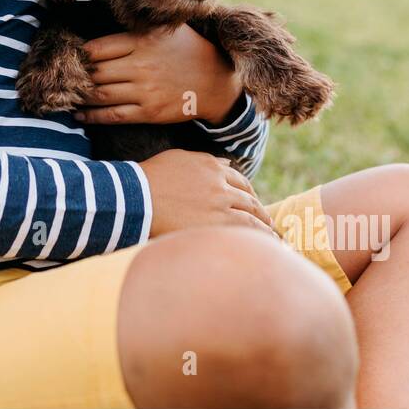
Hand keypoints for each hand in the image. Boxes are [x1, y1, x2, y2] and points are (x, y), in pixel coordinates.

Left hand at [74, 24, 242, 125]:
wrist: (217, 82)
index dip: (79, 54)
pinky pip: (113, 115)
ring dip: (79, 97)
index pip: (98, 48)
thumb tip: (108, 14)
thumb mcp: (167, 28)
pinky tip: (79, 115)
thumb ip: (139, 23)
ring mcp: (145, 90)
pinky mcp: (149, 112)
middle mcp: (141, 65)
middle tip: (61, 79)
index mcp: (142, 40)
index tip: (70, 56)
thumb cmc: (189, 50)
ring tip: (66, 96)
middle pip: (96, 72)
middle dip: (76, 76)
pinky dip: (92, 117)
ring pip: (100, 94)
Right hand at [139, 149, 281, 239]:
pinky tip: (263, 249)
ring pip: (251, 220)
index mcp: (212, 168)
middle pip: (250, 202)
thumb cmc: (150, 178)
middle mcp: (220, 186)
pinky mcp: (214, 227)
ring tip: (274, 242)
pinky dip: (257, 242)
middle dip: (262, 215)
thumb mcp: (180, 159)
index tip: (255, 207)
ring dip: (265, 231)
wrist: (134, 196)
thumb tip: (229, 165)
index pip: (241, 183)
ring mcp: (219, 207)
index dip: (250, 196)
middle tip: (271, 227)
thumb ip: (207, 162)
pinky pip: (243, 235)